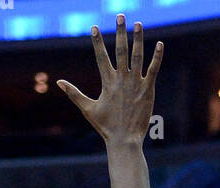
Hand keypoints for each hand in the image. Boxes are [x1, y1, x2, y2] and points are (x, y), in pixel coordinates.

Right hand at [57, 16, 162, 144]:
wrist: (125, 140)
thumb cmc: (106, 127)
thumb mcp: (88, 109)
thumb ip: (74, 93)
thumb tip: (59, 82)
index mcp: (107, 82)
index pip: (101, 57)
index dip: (97, 41)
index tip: (95, 27)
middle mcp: (122, 79)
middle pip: (121, 50)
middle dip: (120, 32)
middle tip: (120, 16)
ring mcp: (136, 83)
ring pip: (137, 56)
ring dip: (138, 39)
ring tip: (137, 24)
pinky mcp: (148, 90)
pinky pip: (153, 70)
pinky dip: (157, 57)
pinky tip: (159, 44)